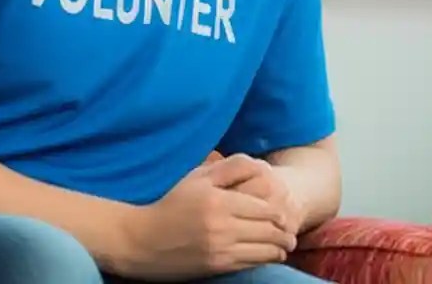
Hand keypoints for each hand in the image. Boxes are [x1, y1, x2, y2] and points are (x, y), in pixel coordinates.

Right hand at [116, 154, 297, 279]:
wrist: (140, 241)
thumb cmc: (172, 204)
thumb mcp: (198, 178)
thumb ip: (230, 168)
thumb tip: (261, 166)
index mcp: (219, 201)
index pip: (265, 208)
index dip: (280, 213)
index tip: (285, 215)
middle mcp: (222, 225)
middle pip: (270, 230)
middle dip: (285, 233)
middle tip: (291, 233)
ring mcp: (219, 248)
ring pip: (264, 250)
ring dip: (279, 249)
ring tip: (285, 246)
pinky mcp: (215, 266)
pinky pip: (250, 263)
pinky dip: (264, 260)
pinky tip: (269, 256)